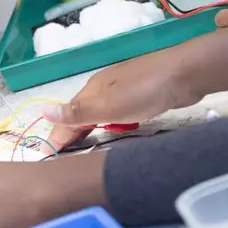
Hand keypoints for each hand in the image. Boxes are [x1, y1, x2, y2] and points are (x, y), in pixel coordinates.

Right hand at [44, 47, 201, 150]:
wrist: (185, 74)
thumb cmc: (145, 91)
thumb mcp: (110, 106)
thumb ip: (79, 112)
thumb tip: (43, 110)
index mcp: (94, 89)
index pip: (69, 114)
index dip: (58, 134)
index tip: (47, 154)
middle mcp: (105, 86)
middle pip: (82, 111)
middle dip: (70, 131)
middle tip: (61, 154)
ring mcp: (124, 88)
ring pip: (99, 110)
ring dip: (88, 127)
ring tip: (82, 145)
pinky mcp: (141, 92)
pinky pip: (116, 111)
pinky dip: (107, 122)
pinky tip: (113, 129)